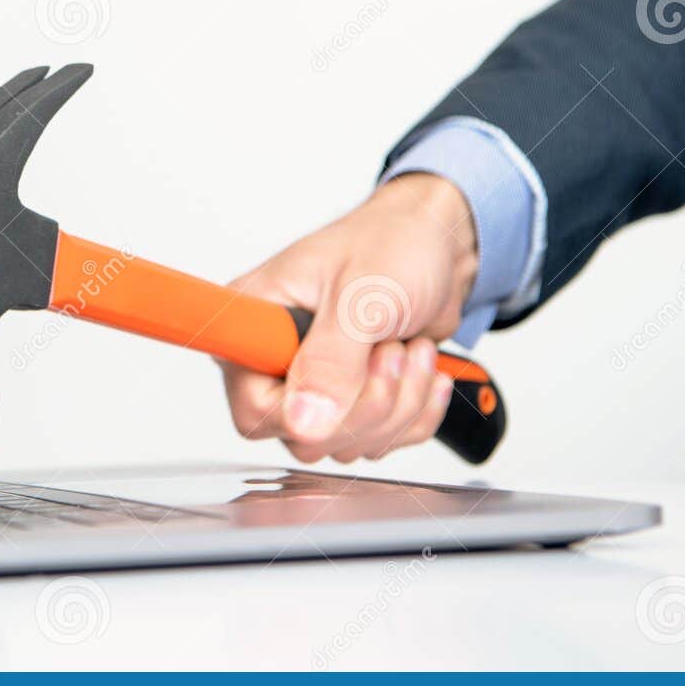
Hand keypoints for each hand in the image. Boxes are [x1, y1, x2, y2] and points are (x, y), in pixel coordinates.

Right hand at [219, 173, 479, 462]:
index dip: (300, 408)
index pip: (251, 402)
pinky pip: (379, 442)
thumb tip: (304, 421)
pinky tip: (421, 368)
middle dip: (368, 404)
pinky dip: (415, 412)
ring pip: (346, 442)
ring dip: (399, 404)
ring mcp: (313, 383)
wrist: (433, 243)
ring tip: (410, 348)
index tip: (341, 379)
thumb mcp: (363, 296)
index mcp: (255, 320)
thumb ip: (331, 360)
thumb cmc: (392, 244)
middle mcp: (274, 358)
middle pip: (303, 434)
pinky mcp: (349, 398)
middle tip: (391, 351)